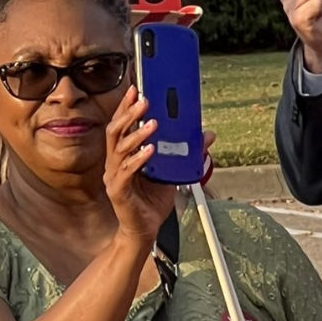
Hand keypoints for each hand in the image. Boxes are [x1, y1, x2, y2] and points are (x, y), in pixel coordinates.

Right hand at [104, 86, 175, 244]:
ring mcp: (114, 177)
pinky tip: (151, 151)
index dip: (126, 106)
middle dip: (129, 114)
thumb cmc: (152, 201)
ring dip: (137, 134)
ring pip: (119, 149)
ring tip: (153, 124)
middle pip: (115, 131)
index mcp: (123, 155)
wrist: (145, 231)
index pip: (120, 125)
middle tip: (144, 100)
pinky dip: (139, 159)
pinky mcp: (119, 191)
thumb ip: (186, 152)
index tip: (135, 88)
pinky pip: (127, 171)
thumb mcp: (173, 171)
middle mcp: (114, 163)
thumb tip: (207, 135)